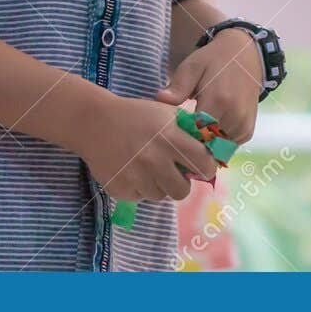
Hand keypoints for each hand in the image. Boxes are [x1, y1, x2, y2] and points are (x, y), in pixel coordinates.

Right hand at [79, 95, 218, 201]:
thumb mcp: (167, 113)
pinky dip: (140, 188)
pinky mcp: (120, 188)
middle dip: (181, 183)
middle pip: (182, 190)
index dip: (206, 167)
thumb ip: (190, 131)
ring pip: (161, 196)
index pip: (204, 163)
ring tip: (148, 167)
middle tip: (173, 172)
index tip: (201, 166)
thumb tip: (215, 151)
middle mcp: (154, 158)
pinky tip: (132, 170)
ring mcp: (136, 176)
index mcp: (170, 137)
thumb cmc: (137, 116)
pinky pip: (141, 198)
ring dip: (159, 185)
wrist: (95, 122)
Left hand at [157, 28, 261, 143]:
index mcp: (219, 100)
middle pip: (205, 143)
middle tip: (180, 131)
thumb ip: (178, 86)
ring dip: (204, 143)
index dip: (180, 134)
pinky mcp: (247, 131)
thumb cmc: (213, 60)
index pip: (194, 132)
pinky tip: (209, 127)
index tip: (170, 129)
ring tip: (194, 128)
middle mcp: (235, 116)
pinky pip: (227, 146)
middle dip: (191, 141)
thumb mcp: (192, 66)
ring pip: (216, 148)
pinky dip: (217, 142)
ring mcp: (243, 125)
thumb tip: (160, 100)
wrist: (244, 56)